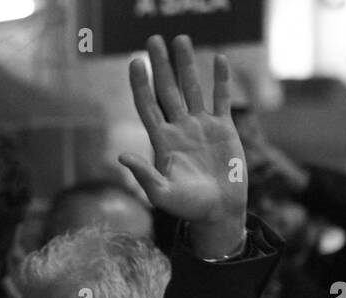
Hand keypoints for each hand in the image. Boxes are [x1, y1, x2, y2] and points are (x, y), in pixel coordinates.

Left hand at [119, 35, 247, 257]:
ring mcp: (201, 126)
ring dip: (186, 65)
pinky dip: (221, 80)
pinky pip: (222, 99)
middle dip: (160, 65)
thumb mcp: (161, 195)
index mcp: (163, 142)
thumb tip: (121, 156)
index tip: (135, 63)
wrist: (218, 211)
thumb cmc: (187, 207)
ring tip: (180, 39)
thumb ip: (143, 175)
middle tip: (153, 40)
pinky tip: (219, 59)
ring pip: (192, 88)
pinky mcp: (224, 128)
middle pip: (167, 90)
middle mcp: (180, 129)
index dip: (140, 85)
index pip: (148, 106)